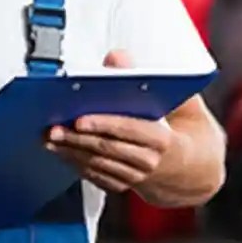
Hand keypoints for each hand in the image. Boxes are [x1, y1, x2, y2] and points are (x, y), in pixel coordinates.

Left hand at [46, 50, 175, 193]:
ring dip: (70, 151)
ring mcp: (135, 176)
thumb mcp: (174, 100)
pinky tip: (60, 151)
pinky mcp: (123, 184)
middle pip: (107, 148)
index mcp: (163, 140)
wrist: (191, 169)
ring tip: (50, 138)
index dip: (104, 124)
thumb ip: (145, 77)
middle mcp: (149, 162)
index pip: (129, 130)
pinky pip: (96, 175)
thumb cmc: (180, 128)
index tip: (80, 119)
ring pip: (98, 164)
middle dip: (77, 138)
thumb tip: (117, 58)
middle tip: (54, 127)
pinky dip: (76, 163)